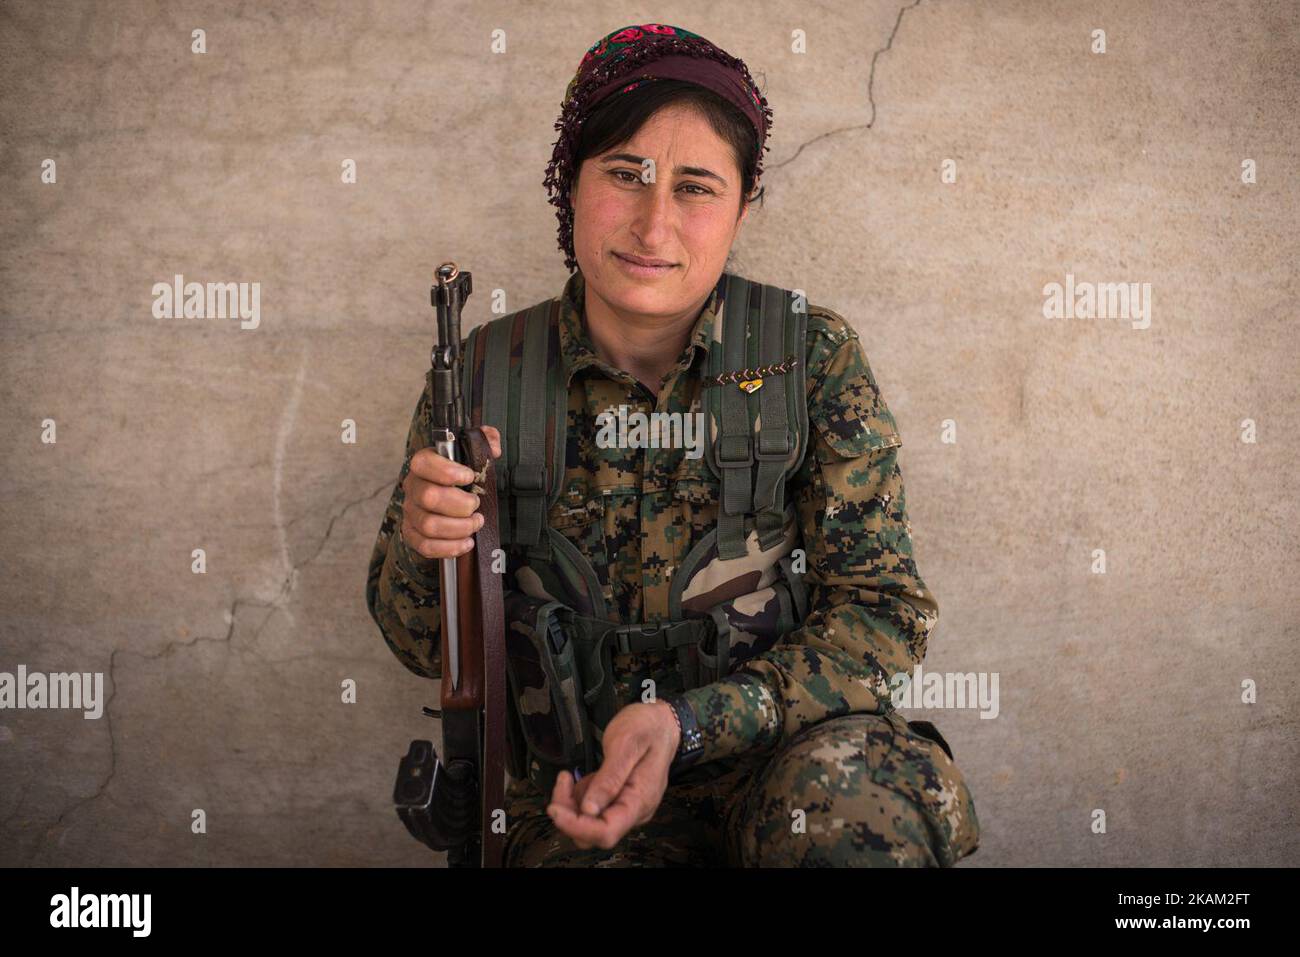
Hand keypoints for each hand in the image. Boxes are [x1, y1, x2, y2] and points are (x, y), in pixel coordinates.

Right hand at [399, 425, 501, 560]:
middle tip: (476, 505)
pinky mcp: (413, 534)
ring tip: (475, 523)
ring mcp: (411, 512)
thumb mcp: (473, 451)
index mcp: (424, 464)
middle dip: (461, 504)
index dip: (447, 471)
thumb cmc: (460, 474)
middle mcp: (413, 487)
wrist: (446, 494)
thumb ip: (485, 439)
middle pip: (429, 497)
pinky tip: (466, 542)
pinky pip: (425, 546)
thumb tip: (494, 448)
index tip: (470, 476)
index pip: (424, 463)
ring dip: (459, 527)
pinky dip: (449, 548)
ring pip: (429, 525)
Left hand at [545, 700, 681, 850]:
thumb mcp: (626, 743)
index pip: (606, 832)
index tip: (554, 808)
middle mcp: (633, 811)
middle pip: (593, 833)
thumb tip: (589, 810)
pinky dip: (576, 799)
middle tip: (562, 780)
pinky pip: (590, 812)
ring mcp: (624, 808)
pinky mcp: (616, 803)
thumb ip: (609, 778)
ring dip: (569, 805)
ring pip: (587, 824)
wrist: (660, 722)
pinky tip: (580, 779)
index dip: (577, 827)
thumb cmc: (646, 728)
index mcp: (639, 800)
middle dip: (568, 814)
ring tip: (569, 776)